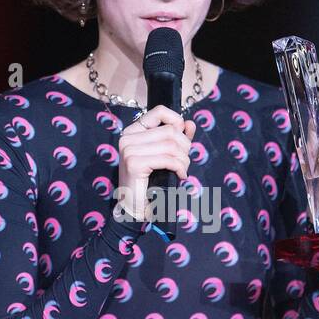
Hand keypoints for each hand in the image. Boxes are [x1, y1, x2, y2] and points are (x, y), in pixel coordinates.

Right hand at [115, 104, 196, 219]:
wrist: (136, 207)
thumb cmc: (151, 182)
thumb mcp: (166, 156)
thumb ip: (177, 139)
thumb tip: (190, 124)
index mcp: (133, 131)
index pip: (160, 111)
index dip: (177, 122)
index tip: (182, 140)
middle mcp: (127, 137)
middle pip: (170, 130)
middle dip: (185, 147)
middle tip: (184, 162)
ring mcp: (129, 149)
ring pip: (171, 145)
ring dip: (184, 160)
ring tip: (182, 170)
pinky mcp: (134, 163)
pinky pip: (168, 159)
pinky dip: (179, 167)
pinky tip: (180, 176)